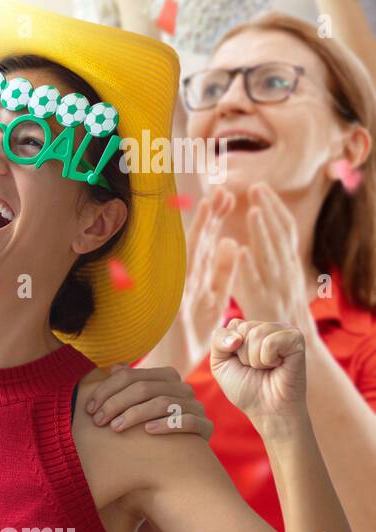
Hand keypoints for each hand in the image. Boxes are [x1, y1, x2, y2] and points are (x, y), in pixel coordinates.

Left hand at [82, 364, 212, 438]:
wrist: (185, 454)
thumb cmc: (153, 425)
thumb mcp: (140, 404)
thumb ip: (129, 385)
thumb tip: (115, 366)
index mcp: (166, 377)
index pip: (130, 376)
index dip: (106, 390)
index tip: (88, 408)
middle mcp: (182, 388)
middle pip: (143, 388)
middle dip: (115, 404)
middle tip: (98, 421)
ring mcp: (196, 406)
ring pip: (162, 403)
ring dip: (135, 415)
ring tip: (115, 428)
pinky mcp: (206, 426)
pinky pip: (187, 421)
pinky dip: (166, 425)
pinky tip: (148, 431)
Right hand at [174, 186, 238, 366]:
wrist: (171, 366)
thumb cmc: (191, 338)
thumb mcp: (216, 301)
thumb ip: (224, 273)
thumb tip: (231, 242)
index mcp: (200, 280)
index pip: (208, 245)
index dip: (216, 220)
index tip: (227, 197)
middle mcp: (187, 282)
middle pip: (200, 244)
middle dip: (211, 217)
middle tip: (222, 190)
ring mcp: (179, 293)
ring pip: (191, 256)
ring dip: (200, 230)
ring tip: (210, 204)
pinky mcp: (175, 308)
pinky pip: (184, 281)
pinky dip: (190, 261)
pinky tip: (198, 241)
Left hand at [210, 319, 307, 427]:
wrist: (267, 409)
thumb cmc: (245, 387)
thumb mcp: (220, 363)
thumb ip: (218, 341)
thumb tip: (237, 337)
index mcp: (251, 330)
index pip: (232, 325)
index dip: (230, 349)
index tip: (242, 364)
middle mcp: (269, 327)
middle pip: (243, 328)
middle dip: (243, 355)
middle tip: (256, 368)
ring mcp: (284, 331)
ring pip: (256, 334)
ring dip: (255, 359)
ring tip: (266, 368)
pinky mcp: (296, 339)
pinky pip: (270, 342)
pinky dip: (268, 359)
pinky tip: (277, 366)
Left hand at [229, 184, 316, 336]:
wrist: (292, 344)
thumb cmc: (276, 307)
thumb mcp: (274, 276)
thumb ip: (262, 255)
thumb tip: (240, 237)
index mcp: (287, 262)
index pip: (283, 229)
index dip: (274, 207)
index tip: (261, 187)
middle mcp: (285, 270)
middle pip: (279, 236)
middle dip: (270, 210)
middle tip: (257, 187)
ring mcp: (275, 286)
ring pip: (270, 256)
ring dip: (263, 233)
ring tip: (255, 212)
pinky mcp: (263, 303)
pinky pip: (256, 284)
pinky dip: (249, 267)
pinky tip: (241, 251)